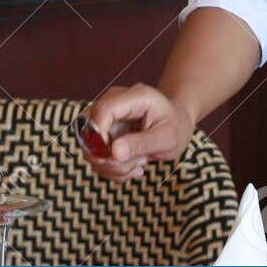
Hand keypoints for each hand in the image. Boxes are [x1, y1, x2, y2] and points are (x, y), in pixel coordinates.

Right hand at [79, 83, 195, 182]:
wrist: (177, 124)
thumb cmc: (176, 126)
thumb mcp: (167, 138)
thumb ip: (141, 143)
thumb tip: (114, 153)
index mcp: (133, 97)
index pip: (102, 110)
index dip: (100, 136)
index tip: (115, 157)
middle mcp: (114, 103)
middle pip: (89, 129)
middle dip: (106, 157)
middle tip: (135, 164)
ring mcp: (107, 118)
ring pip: (90, 146)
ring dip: (113, 166)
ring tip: (139, 163)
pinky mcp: (103, 133)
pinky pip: (97, 155)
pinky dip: (113, 168)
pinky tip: (133, 165)